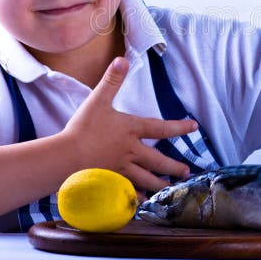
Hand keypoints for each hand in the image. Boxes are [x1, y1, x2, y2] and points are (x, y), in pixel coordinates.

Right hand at [61, 57, 196, 192]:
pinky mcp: (110, 182)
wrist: (66, 157)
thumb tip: (123, 59)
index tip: (194, 128)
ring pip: (146, 178)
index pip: (160, 128)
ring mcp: (121, 169)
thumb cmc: (82, 128)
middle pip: (157, 160)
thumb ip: (111, 80)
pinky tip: (143, 200)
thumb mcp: (97, 100)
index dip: (179, 127)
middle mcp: (131, 151)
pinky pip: (128, 192)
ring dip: (160, 183)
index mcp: (131, 130)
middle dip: (173, 166)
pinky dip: (138, 196)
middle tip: (186, 171)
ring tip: (170, 188)